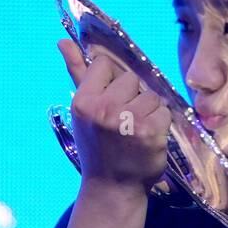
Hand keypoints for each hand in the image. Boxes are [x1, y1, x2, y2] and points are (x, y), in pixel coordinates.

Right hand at [58, 38, 169, 192]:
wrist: (112, 187)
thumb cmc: (97, 146)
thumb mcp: (83, 110)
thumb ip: (77, 72)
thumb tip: (63, 40)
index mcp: (84, 101)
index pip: (105, 65)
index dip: (111, 82)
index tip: (109, 104)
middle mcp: (104, 109)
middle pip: (131, 79)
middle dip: (131, 97)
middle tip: (123, 123)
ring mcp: (128, 121)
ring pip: (150, 95)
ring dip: (148, 111)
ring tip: (135, 132)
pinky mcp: (150, 132)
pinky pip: (164, 111)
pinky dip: (161, 124)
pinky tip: (148, 139)